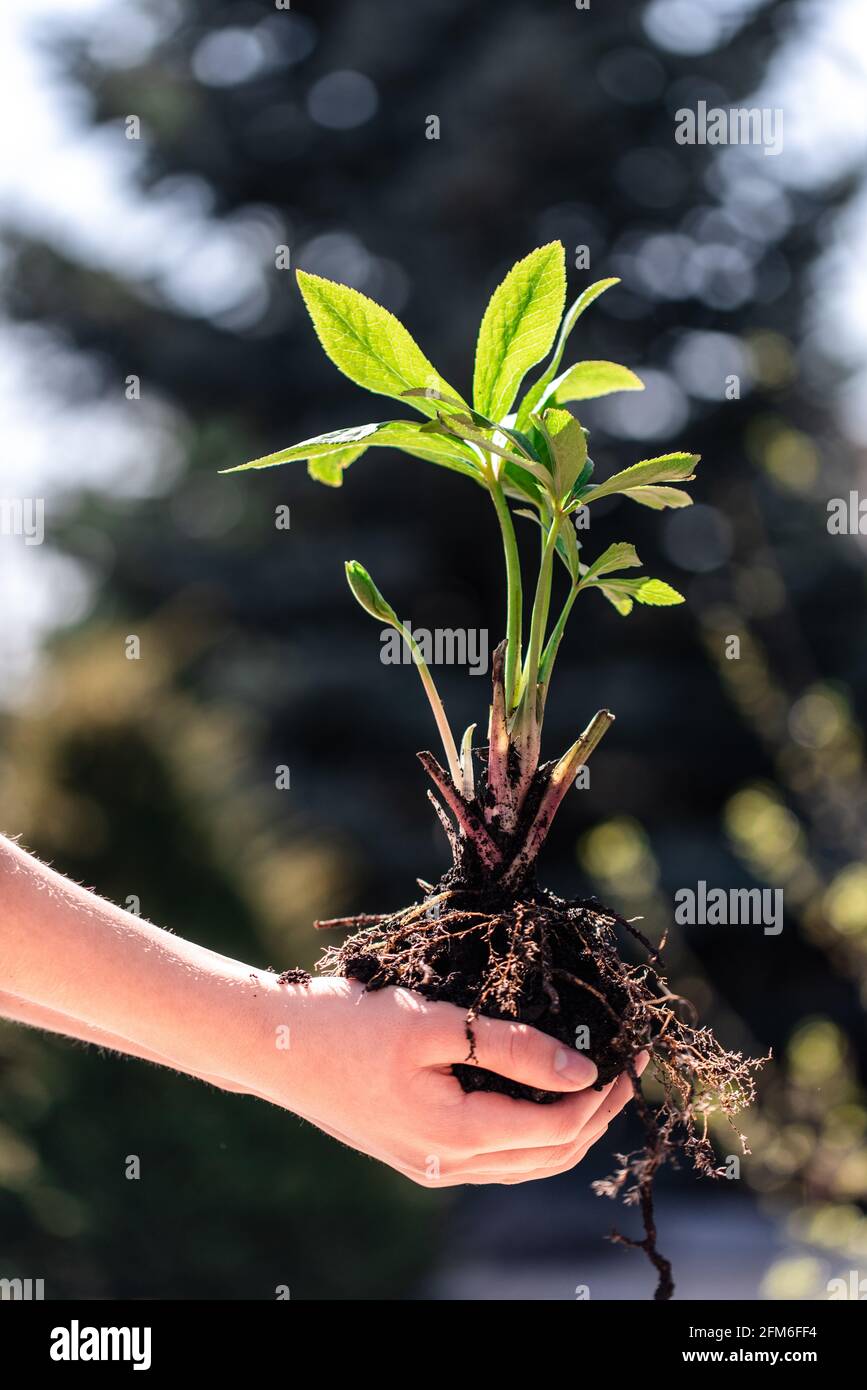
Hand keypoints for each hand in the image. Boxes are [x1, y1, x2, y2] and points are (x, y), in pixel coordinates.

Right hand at [253, 976, 647, 1185]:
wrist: (275, 1047)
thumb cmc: (350, 1022)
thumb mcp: (436, 1023)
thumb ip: (512, 1049)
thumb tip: (583, 1074)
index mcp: (457, 1135)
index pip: (558, 1128)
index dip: (603, 1094)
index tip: (632, 1052)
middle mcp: (448, 1166)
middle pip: (549, 1156)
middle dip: (597, 1115)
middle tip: (628, 1067)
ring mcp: (430, 1167)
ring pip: (524, 1165)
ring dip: (568, 1128)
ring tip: (596, 1082)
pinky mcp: (416, 1155)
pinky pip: (494, 1159)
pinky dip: (531, 1134)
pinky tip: (539, 1096)